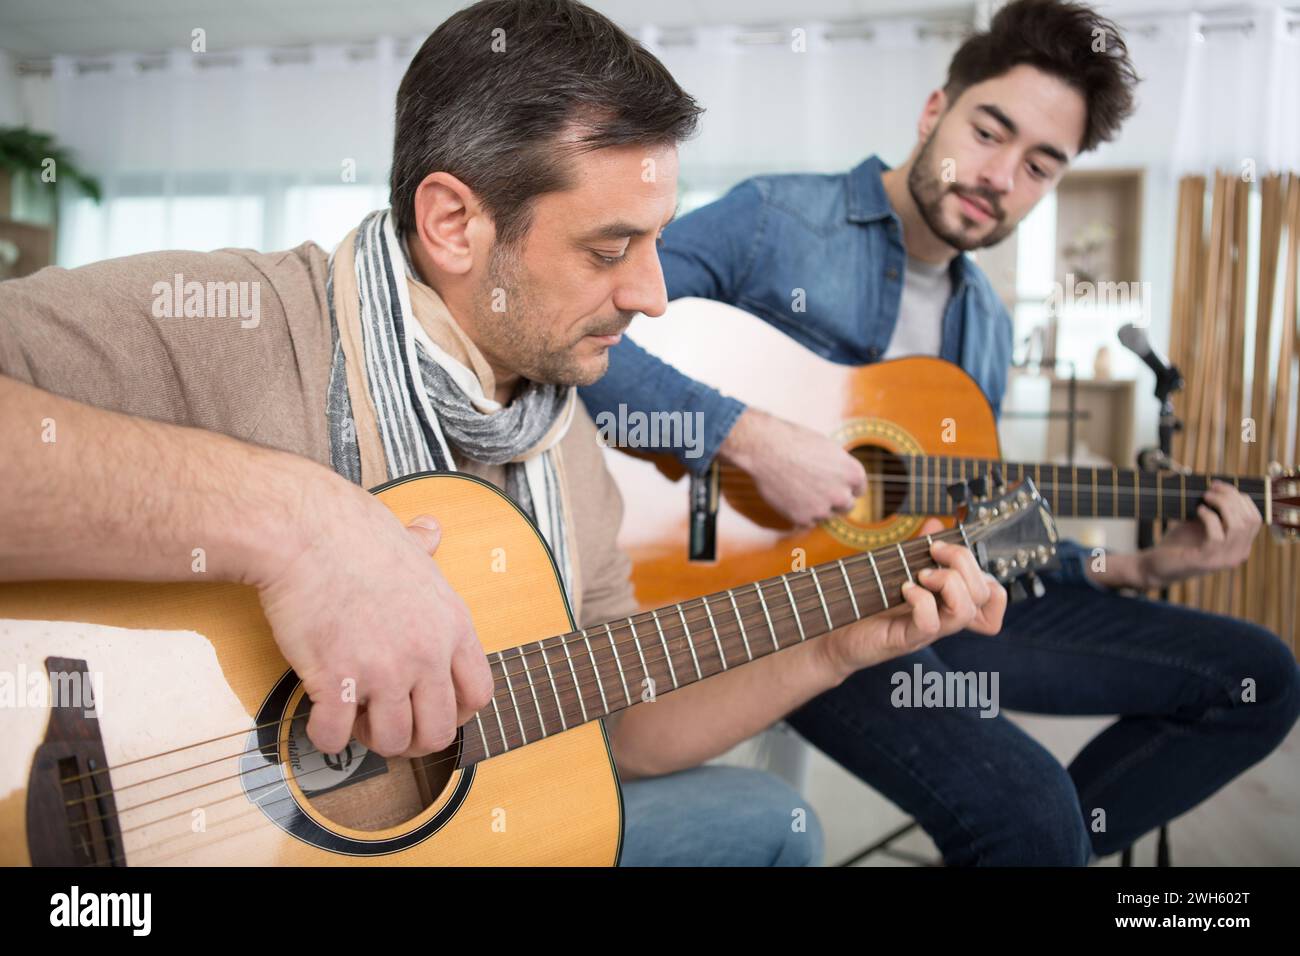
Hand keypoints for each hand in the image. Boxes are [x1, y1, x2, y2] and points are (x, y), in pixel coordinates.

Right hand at [254, 482, 493, 759]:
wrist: (305, 531)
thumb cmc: (352, 532)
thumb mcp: (408, 542)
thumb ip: (426, 545)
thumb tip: (430, 529)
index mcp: (451, 625)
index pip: (478, 694)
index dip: (455, 712)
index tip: (429, 709)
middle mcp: (426, 653)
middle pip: (439, 731)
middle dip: (412, 737)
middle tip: (386, 721)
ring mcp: (385, 670)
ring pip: (393, 742)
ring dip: (370, 738)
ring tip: (353, 713)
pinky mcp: (338, 680)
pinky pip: (336, 738)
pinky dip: (325, 734)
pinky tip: (319, 713)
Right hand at [720, 407, 866, 527]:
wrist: (766, 449)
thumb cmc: (794, 442)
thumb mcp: (828, 449)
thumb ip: (839, 469)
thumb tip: (842, 481)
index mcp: (853, 473)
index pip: (859, 490)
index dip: (846, 486)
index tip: (835, 485)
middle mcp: (842, 494)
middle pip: (846, 506)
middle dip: (834, 499)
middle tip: (816, 489)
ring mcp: (823, 509)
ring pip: (825, 514)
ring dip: (815, 506)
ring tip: (797, 486)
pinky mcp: (803, 519)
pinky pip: (806, 521)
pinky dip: (799, 512)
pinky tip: (788, 495)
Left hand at [820, 519, 1006, 678]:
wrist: (838, 635)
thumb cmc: (869, 603)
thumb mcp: (897, 568)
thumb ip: (919, 549)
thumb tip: (936, 524)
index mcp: (949, 600)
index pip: (994, 594)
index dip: (982, 570)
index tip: (947, 551)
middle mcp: (945, 617)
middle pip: (984, 593)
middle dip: (963, 561)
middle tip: (933, 553)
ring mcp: (928, 631)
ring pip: (965, 610)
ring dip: (947, 582)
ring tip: (921, 575)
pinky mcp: (906, 639)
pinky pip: (930, 623)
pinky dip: (920, 600)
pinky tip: (904, 590)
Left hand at [1140, 480, 1262, 586]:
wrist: (1157, 565)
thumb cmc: (1179, 542)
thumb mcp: (1202, 524)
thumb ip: (1216, 510)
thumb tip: (1220, 487)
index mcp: (1241, 545)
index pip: (1255, 518)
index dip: (1240, 498)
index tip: (1220, 486)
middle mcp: (1238, 555)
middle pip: (1249, 519)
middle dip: (1232, 498)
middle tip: (1211, 488)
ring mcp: (1224, 560)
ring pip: (1237, 526)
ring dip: (1222, 505)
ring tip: (1205, 496)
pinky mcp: (1207, 561)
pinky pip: (1217, 535)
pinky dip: (1209, 517)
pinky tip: (1198, 510)